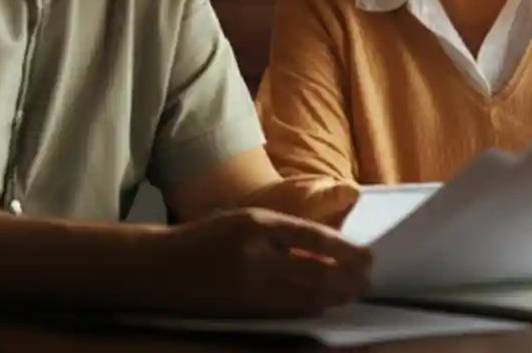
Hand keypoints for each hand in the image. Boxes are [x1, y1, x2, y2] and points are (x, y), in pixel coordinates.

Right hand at [161, 207, 371, 316]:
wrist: (161, 267)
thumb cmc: (206, 238)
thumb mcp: (243, 221)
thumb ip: (282, 233)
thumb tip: (328, 251)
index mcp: (255, 225)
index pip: (312, 237)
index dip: (344, 249)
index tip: (367, 254)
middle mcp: (254, 256)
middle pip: (315, 272)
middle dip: (348, 277)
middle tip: (369, 277)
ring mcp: (249, 287)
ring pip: (306, 296)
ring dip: (336, 295)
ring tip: (355, 291)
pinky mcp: (245, 311)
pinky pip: (289, 310)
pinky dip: (313, 306)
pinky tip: (326, 303)